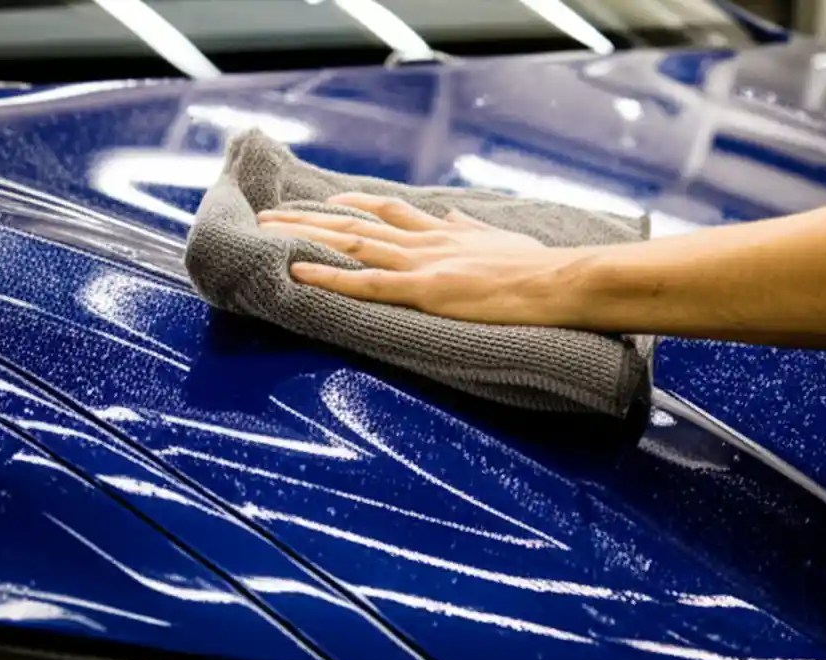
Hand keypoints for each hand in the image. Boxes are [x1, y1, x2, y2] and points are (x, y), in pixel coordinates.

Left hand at [257, 192, 591, 325]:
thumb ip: (472, 228)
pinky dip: (330, 277)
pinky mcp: (425, 291)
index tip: (326, 203)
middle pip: (354, 222)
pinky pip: (366, 283)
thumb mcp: (503, 239)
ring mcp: (422, 264)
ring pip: (351, 244)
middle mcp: (425, 241)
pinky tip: (298, 271)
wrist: (558, 282)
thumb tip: (453, 215)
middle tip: (270, 214)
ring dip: (306, 237)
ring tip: (267, 233)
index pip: (387, 210)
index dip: (352, 204)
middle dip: (309, 218)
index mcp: (443, 232)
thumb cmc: (539, 268)